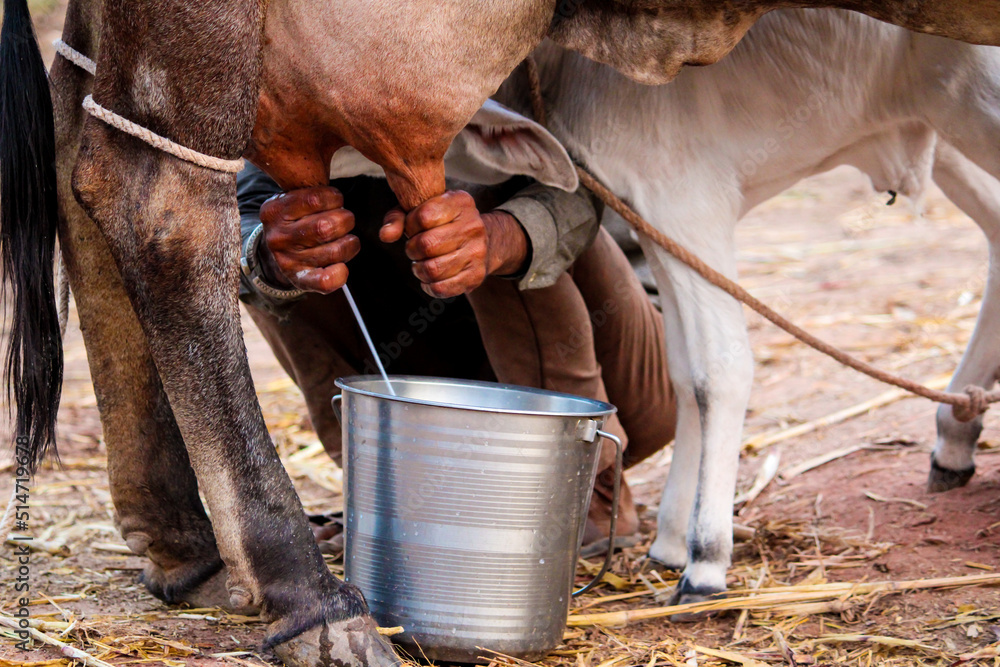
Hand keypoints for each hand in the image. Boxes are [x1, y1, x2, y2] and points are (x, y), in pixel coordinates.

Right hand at [258, 186, 358, 292]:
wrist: (275, 255)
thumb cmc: (295, 219)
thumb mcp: (292, 200)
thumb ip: (311, 190)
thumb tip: (330, 163)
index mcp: (274, 210)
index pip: (315, 198)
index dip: (335, 198)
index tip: (335, 201)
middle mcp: (277, 236)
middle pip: (327, 227)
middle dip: (345, 220)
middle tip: (344, 221)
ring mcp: (287, 260)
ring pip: (335, 251)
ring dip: (350, 244)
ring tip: (346, 240)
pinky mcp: (299, 280)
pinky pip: (326, 281)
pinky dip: (341, 274)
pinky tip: (342, 266)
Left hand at [380, 190, 527, 297]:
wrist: (486, 241)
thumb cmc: (445, 223)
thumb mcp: (423, 208)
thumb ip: (399, 217)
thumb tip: (385, 235)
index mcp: (460, 202)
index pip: (423, 216)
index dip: (410, 226)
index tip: (413, 229)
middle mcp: (473, 226)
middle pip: (427, 244)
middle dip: (412, 250)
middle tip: (414, 249)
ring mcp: (477, 252)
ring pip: (432, 269)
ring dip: (418, 269)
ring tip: (421, 263)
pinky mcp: (476, 276)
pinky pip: (441, 288)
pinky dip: (428, 286)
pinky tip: (430, 278)